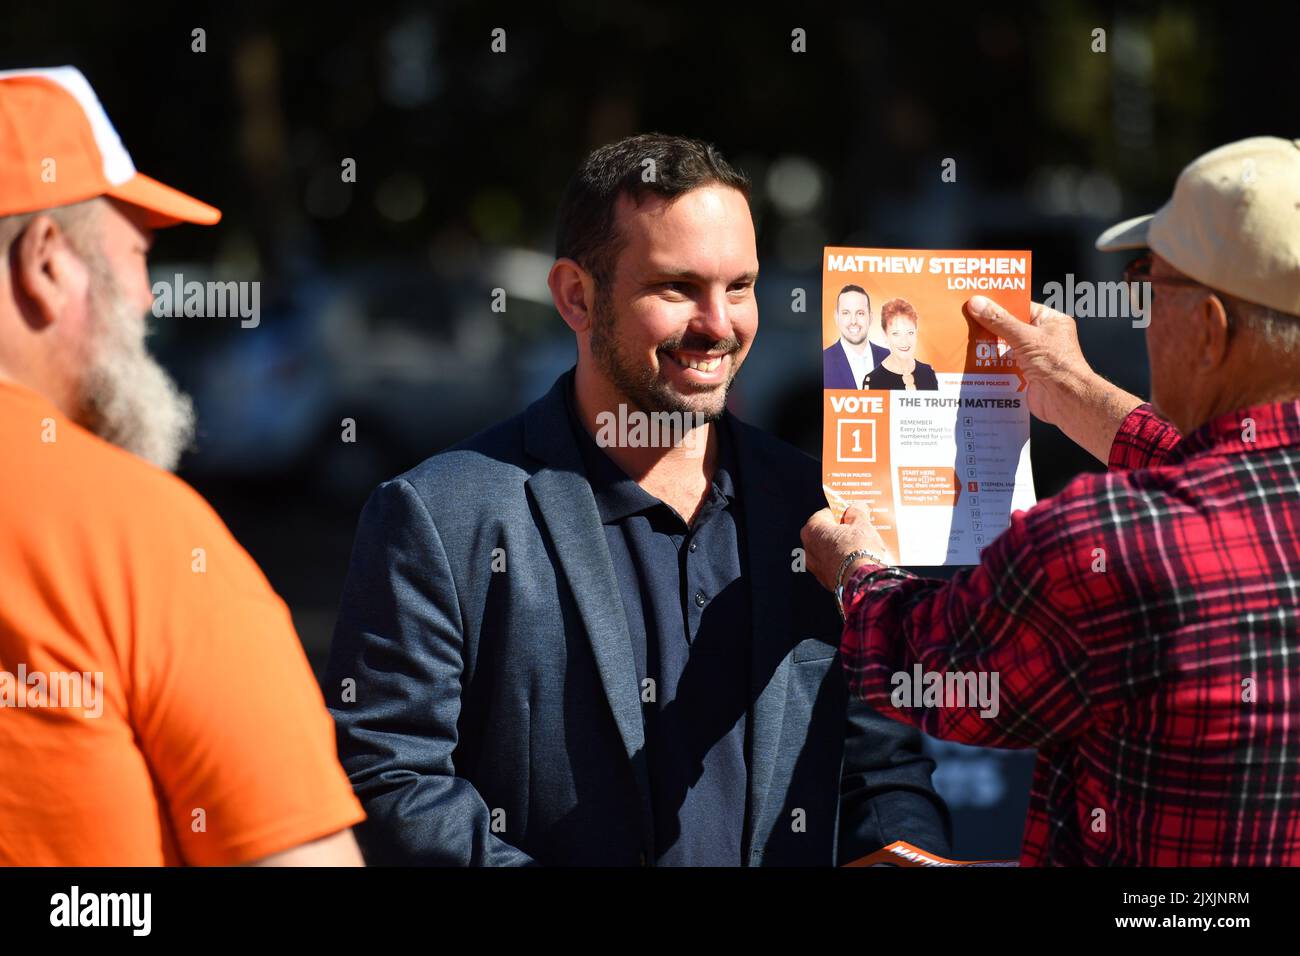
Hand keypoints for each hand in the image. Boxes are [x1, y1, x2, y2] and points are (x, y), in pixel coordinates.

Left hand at [800, 505, 892, 592]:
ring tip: (861, 546)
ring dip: (842, 548)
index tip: (852, 514)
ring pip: (829, 551)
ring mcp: (815, 567)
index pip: (825, 514)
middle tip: (858, 530)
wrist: (862, 581)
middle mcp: (808, 548)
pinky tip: (858, 561)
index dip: (840, 513)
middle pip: (826, 534)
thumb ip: (857, 512)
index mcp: (812, 529)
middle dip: (841, 531)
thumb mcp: (861, 524)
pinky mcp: (825, 581)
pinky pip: (834, 566)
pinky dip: (843, 563)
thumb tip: (857, 508)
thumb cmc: (858, 549)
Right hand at [962, 294, 1143, 462]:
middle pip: (1010, 327)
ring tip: (967, 340)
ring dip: (988, 347)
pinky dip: (990, 365)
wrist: (1065, 401)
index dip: (999, 304)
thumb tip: (979, 304)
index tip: (978, 301)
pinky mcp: (1025, 375)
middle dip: (990, 327)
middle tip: (967, 320)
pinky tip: (975, 362)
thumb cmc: (1057, 366)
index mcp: (1050, 321)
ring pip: (1004, 348)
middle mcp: (1042, 338)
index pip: (1021, 307)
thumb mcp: (1024, 337)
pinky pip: (1003, 366)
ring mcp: (1033, 357)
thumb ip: (1000, 321)